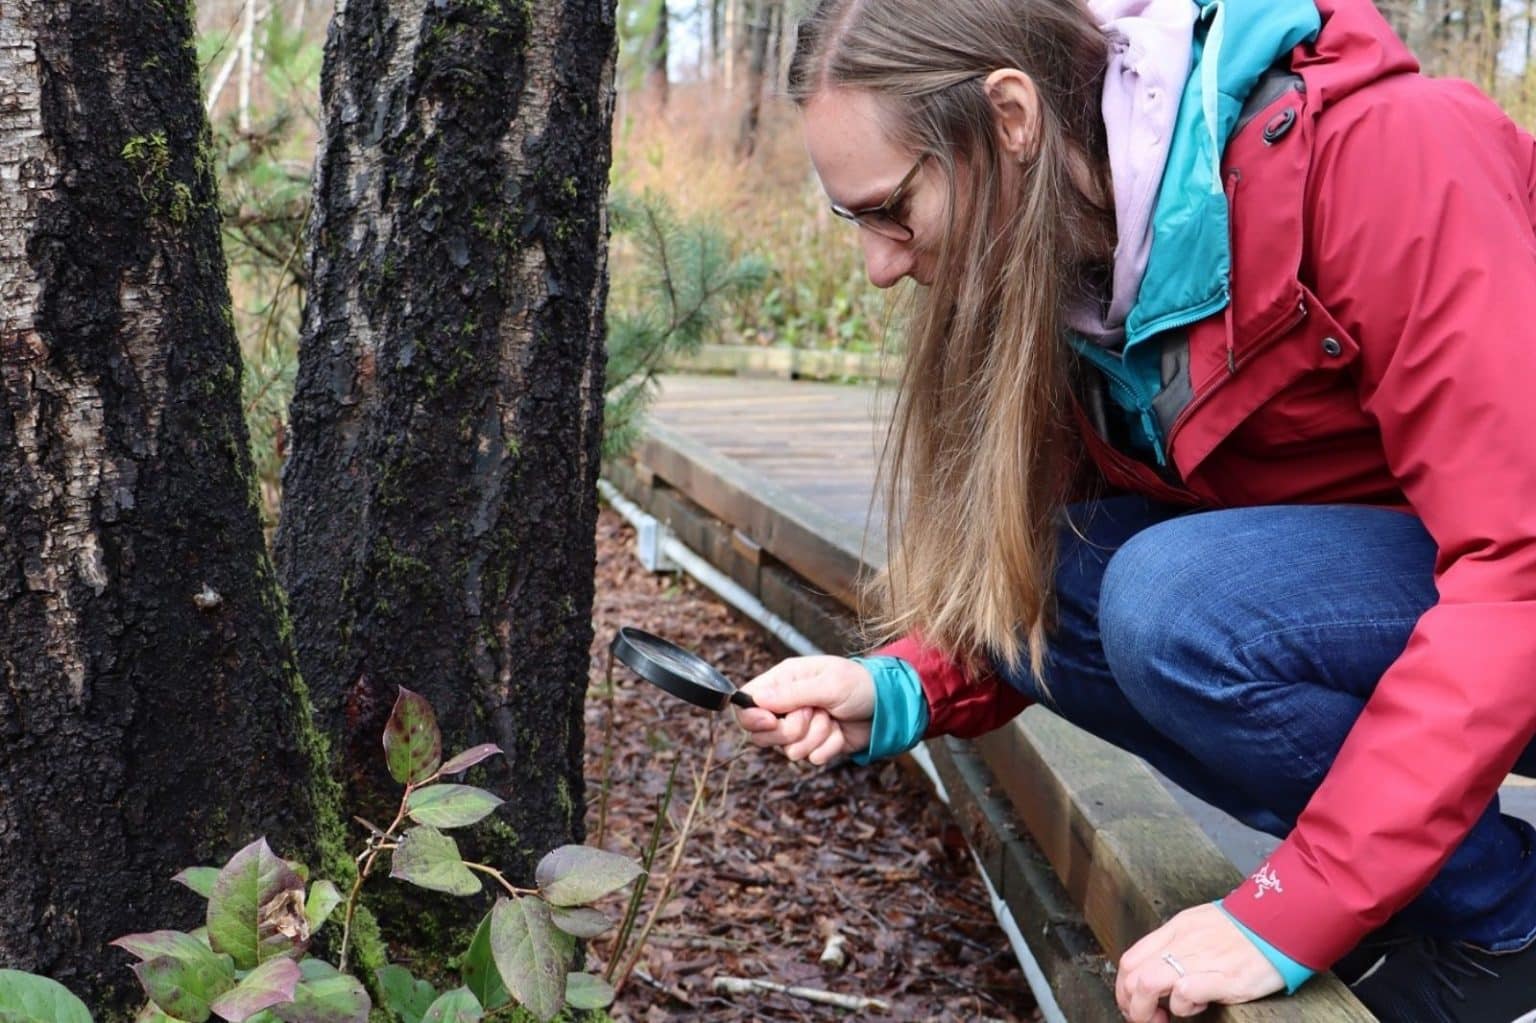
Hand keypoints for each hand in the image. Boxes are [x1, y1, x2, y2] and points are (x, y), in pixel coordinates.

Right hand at [735, 656, 874, 764]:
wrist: (889, 707)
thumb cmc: (860, 684)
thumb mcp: (828, 684)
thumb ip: (792, 694)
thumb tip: (756, 698)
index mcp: (784, 681)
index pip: (748, 701)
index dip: (752, 717)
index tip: (771, 722)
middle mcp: (787, 705)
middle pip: (761, 733)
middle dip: (790, 730)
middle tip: (813, 715)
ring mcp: (800, 727)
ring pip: (788, 749)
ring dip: (816, 736)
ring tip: (832, 718)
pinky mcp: (816, 744)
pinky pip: (811, 758)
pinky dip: (828, 746)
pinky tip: (840, 731)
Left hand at [1115, 904, 1284, 1020]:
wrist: (1281, 922)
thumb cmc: (1246, 928)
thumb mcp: (1202, 925)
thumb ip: (1179, 944)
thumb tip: (1159, 968)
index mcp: (1176, 930)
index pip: (1129, 960)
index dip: (1123, 988)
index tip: (1133, 1003)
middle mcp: (1182, 943)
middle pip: (1132, 975)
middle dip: (1131, 1004)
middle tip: (1147, 1017)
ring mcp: (1201, 960)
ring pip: (1147, 984)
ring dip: (1147, 1010)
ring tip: (1163, 1018)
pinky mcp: (1224, 978)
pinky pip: (1184, 992)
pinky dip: (1183, 1006)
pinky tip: (1197, 1006)